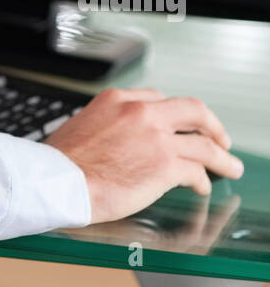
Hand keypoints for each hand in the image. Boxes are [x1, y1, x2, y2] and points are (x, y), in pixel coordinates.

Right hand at [44, 87, 244, 223]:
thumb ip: (107, 126)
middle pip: (192, 110)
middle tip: (220, 137)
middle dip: (211, 125)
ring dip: (220, 157)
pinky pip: (195, 171)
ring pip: (203, 143)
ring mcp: (156, 138)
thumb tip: (116, 142)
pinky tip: (201, 188)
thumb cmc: (61, 163)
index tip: (179, 126)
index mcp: (117, 100)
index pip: (157, 99)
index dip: (172, 116)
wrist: (58, 181)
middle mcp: (140, 113)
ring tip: (228, 166)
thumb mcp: (82, 125)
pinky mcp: (164, 166)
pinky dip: (201, 180)